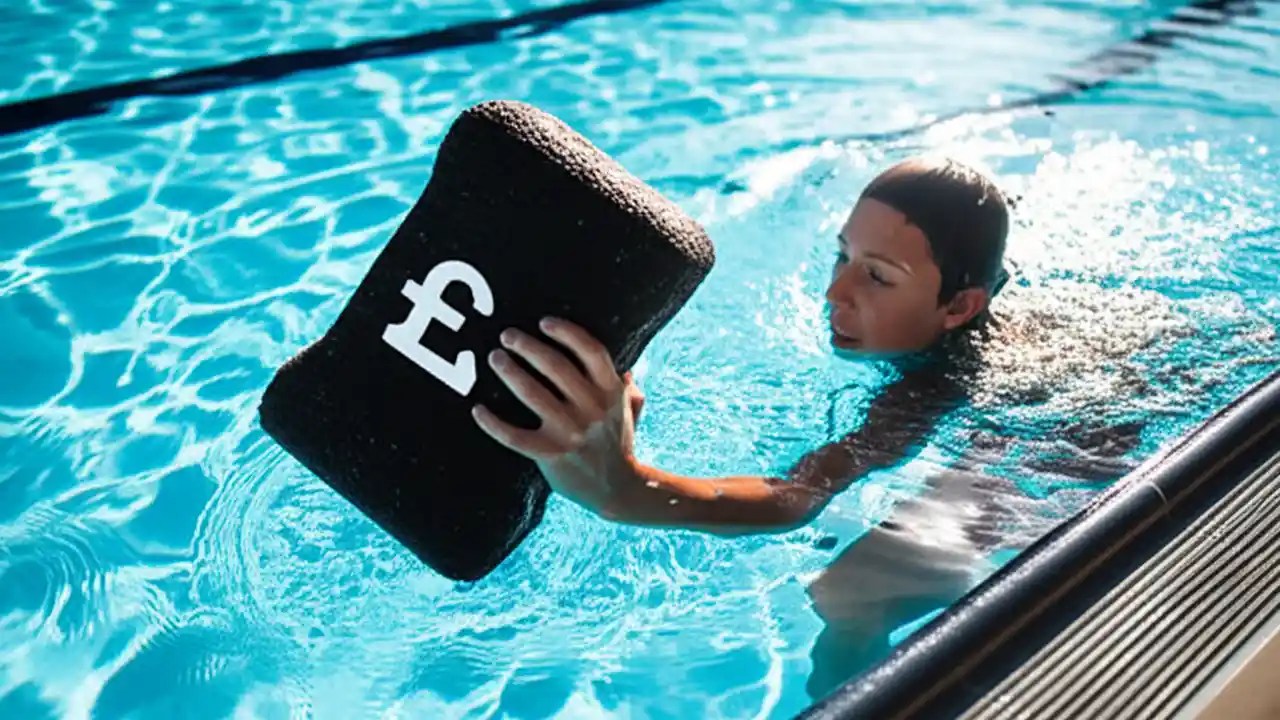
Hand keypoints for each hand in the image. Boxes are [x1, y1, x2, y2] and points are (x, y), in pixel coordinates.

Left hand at [471, 317, 644, 518]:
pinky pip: (514, 436)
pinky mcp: (551, 454)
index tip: (544, 322)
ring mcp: (570, 432)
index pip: (591, 352)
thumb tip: (624, 362)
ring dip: (510, 372)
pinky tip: (477, 409)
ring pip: (532, 394)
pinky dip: (493, 423)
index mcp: (611, 392)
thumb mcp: (628, 409)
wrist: (617, 489)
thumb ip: (625, 384)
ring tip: (495, 357)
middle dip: (528, 346)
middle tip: (507, 335)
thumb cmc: (619, 443)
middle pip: (556, 367)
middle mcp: (591, 409)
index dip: (567, 333)